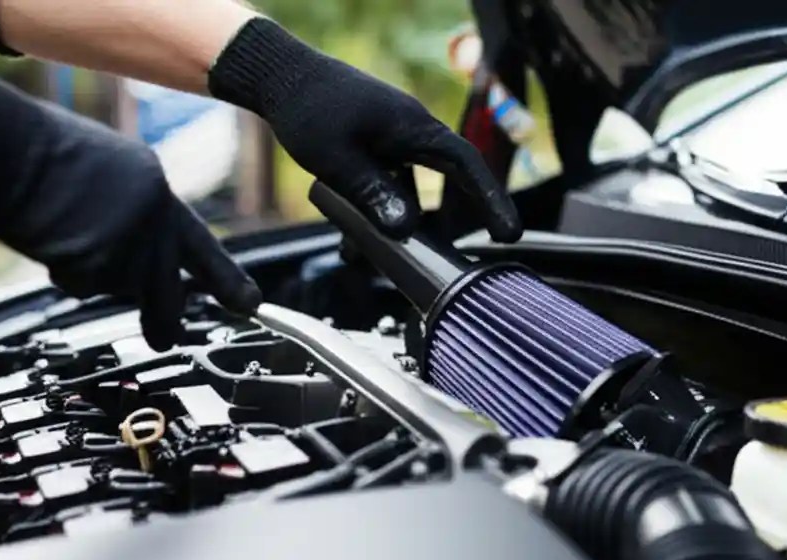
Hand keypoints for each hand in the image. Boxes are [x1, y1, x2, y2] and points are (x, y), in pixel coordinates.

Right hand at [0, 64, 260, 350]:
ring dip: (95, 279)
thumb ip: (121, 207)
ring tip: (64, 243)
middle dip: (167, 319)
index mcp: (153, 184)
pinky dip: (62, 271)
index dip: (222, 276)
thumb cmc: (32, 153)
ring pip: (122, 289)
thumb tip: (124, 239)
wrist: (4, 148)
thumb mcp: (96, 171)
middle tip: (165, 337)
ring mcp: (131, 241)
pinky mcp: (104, 262)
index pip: (197, 241)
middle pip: (170, 286)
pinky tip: (48, 237)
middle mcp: (154, 215)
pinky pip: (82, 286)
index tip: (246, 302)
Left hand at [210, 19, 520, 242]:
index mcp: (413, 128)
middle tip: (456, 256)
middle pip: (446, 180)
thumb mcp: (337, 159)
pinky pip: (384, 183)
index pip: (466, 165)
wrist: (279, 75)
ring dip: (396, 222)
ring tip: (373, 257)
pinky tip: (351, 241)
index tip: (507, 231)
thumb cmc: (308, 108)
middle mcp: (411, 130)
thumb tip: (405, 229)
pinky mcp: (373, 144)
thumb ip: (372, 194)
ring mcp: (392, 137)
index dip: (492, 199)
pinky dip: (374, 210)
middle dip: (450, 220)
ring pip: (406, 188)